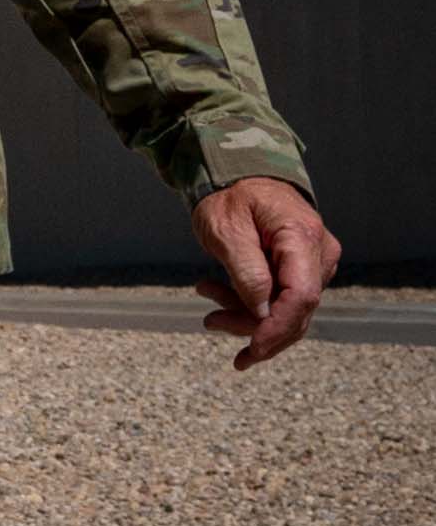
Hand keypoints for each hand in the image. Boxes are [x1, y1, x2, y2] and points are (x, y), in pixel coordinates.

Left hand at [189, 176, 335, 370]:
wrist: (239, 175)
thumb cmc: (230, 197)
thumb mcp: (226, 231)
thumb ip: (247, 272)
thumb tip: (262, 312)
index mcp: (303, 238)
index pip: (302, 296)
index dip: (278, 328)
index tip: (252, 350)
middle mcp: (319, 253)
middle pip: (296, 309)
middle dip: (252, 325)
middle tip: (209, 321)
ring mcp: (313, 262)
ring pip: (287, 308)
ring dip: (244, 312)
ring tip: (205, 292)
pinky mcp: (302, 268)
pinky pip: (281, 297)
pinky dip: (249, 301)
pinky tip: (217, 291)